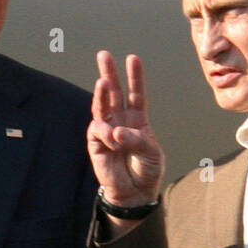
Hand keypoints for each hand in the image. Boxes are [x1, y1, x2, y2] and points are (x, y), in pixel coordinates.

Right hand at [87, 51, 164, 210]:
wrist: (136, 192)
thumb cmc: (147, 170)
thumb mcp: (151, 151)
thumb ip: (136, 139)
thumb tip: (115, 133)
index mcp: (137, 119)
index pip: (135, 94)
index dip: (134, 77)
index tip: (132, 58)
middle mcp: (121, 121)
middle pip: (113, 93)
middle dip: (108, 73)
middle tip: (103, 55)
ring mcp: (107, 131)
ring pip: (101, 107)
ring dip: (101, 93)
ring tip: (102, 80)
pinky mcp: (97, 145)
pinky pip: (97, 131)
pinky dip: (104, 132)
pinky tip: (111, 137)